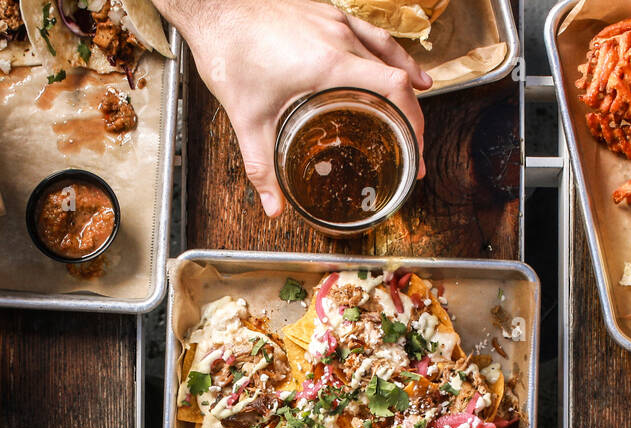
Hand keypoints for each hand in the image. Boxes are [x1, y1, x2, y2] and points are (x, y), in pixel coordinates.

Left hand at [166, 0, 429, 215]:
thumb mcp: (247, 119)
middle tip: (411, 144)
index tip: (415, 149)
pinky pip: (368, 33)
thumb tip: (274, 205)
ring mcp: (334, 21)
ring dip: (405, 80)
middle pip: (397, 73)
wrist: (212, 7)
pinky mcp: (324, 12)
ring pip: (387, 50)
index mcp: (330, 63)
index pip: (394, 87)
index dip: (414, 120)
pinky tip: (393, 62)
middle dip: (412, 112)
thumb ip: (262, 166)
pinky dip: (387, 52)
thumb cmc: (228, 52)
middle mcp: (339, 38)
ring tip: (418, 106)